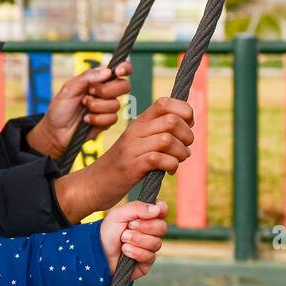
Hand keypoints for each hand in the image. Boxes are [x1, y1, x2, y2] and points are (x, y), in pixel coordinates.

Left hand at [25, 61, 131, 158]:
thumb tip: (107, 71)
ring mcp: (107, 107)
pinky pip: (112, 118)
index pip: (120, 69)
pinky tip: (86, 120)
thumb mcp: (69, 88)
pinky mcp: (107, 121)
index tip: (118, 72)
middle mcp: (106, 91)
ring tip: (84, 107)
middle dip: (106, 91)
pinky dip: (97, 119)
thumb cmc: (60, 108)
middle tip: (89, 93)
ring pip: (116, 104)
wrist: (56, 131)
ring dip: (96, 106)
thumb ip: (87, 77)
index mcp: (98, 79)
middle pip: (124, 86)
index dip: (125, 68)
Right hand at [59, 97, 193, 220]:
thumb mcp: (140, 142)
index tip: (188, 125)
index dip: (184, 110)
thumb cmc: (125, 164)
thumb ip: (159, 131)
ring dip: (181, 153)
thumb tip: (189, 124)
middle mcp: (135, 131)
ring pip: (167, 140)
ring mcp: (131, 148)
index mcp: (139, 122)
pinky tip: (169, 171)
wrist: (96, 183)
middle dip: (187, 135)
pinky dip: (171, 165)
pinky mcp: (131, 166)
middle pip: (171, 121)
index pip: (164, 102)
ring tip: (178, 160)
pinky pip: (159, 159)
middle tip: (185, 148)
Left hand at [99, 199, 168, 280]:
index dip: (161, 210)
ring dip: (137, 240)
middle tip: (128, 227)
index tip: (154, 211)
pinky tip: (125, 251)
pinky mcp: (146, 262)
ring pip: (156, 243)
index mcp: (144, 218)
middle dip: (144, 227)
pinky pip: (150, 257)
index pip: (162, 211)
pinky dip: (136, 252)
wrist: (97, 252)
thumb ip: (137, 208)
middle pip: (162, 228)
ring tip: (123, 239)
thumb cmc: (107, 233)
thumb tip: (158, 208)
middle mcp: (150, 232)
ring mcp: (149, 248)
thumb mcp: (118, 215)